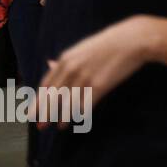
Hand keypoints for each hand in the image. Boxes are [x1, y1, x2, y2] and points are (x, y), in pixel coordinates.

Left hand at [37, 16, 153, 126]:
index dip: (39, 101)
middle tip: (41, 126)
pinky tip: (79, 119)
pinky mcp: (100, 85)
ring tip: (60, 126)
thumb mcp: (82, 48)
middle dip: (46, 113)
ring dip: (63, 117)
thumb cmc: (109, 43)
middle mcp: (72, 69)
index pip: (46, 85)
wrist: (133, 39)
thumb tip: (48, 65)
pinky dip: (81, 114)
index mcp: (65, 59)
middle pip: (53, 97)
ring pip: (68, 103)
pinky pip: (86, 104)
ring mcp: (85, 77)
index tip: (34, 113)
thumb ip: (65, 60)